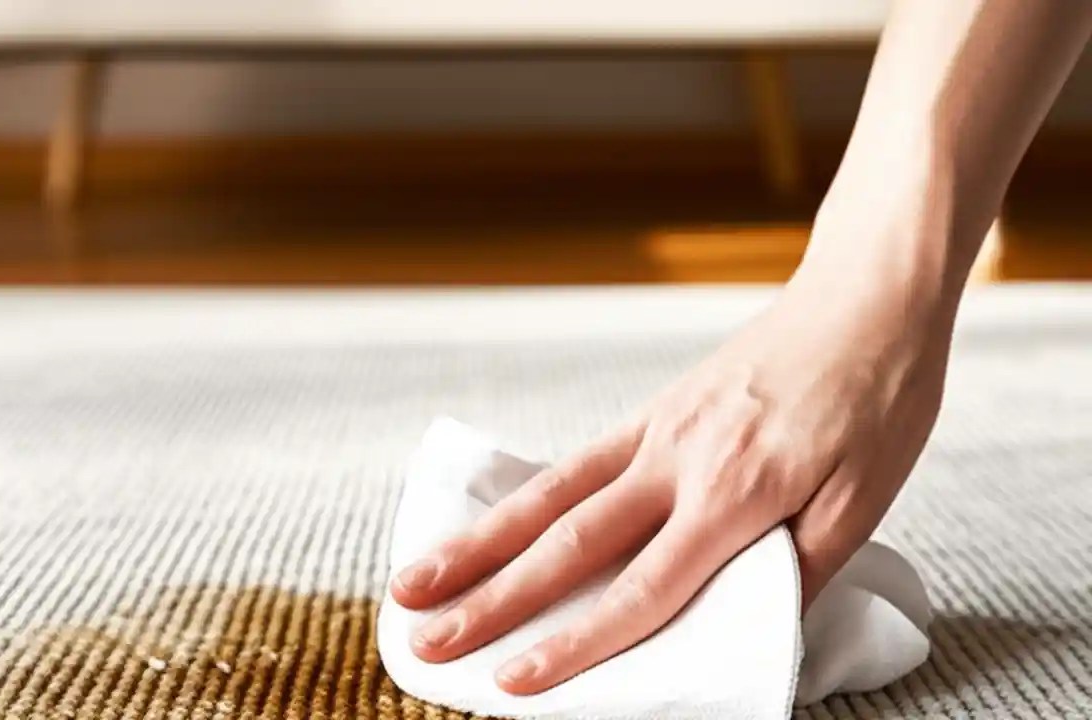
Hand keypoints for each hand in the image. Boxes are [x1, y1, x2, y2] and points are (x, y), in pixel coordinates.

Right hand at [389, 268, 953, 695]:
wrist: (865, 298)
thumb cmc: (876, 401)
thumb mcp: (864, 500)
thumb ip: (798, 569)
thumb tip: (748, 633)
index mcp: (735, 494)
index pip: (641, 590)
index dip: (574, 642)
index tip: (513, 680)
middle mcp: (678, 461)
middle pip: (569, 544)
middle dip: (491, 599)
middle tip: (426, 638)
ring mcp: (657, 429)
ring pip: (551, 497)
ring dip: (479, 543)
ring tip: (416, 579)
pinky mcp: (654, 409)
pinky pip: (577, 461)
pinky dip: (526, 497)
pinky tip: (491, 523)